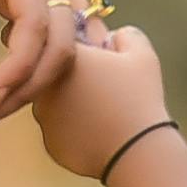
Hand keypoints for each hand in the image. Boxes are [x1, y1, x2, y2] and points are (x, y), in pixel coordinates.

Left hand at [36, 24, 172, 179]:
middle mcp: (45, 83)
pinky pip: (60, 129)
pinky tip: (98, 129)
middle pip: (56, 71)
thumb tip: (115, 37)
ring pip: (56, 101)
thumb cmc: (138, 99)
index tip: (98, 52)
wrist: (135, 150)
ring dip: (72, 101)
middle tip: (105, 82)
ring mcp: (44, 116)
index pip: (64, 38)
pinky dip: (75, 128)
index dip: (85, 45)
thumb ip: (125, 35)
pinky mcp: (50, 142)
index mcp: (66, 56)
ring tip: (104, 109)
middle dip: (76, 74)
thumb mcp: (142, 54)